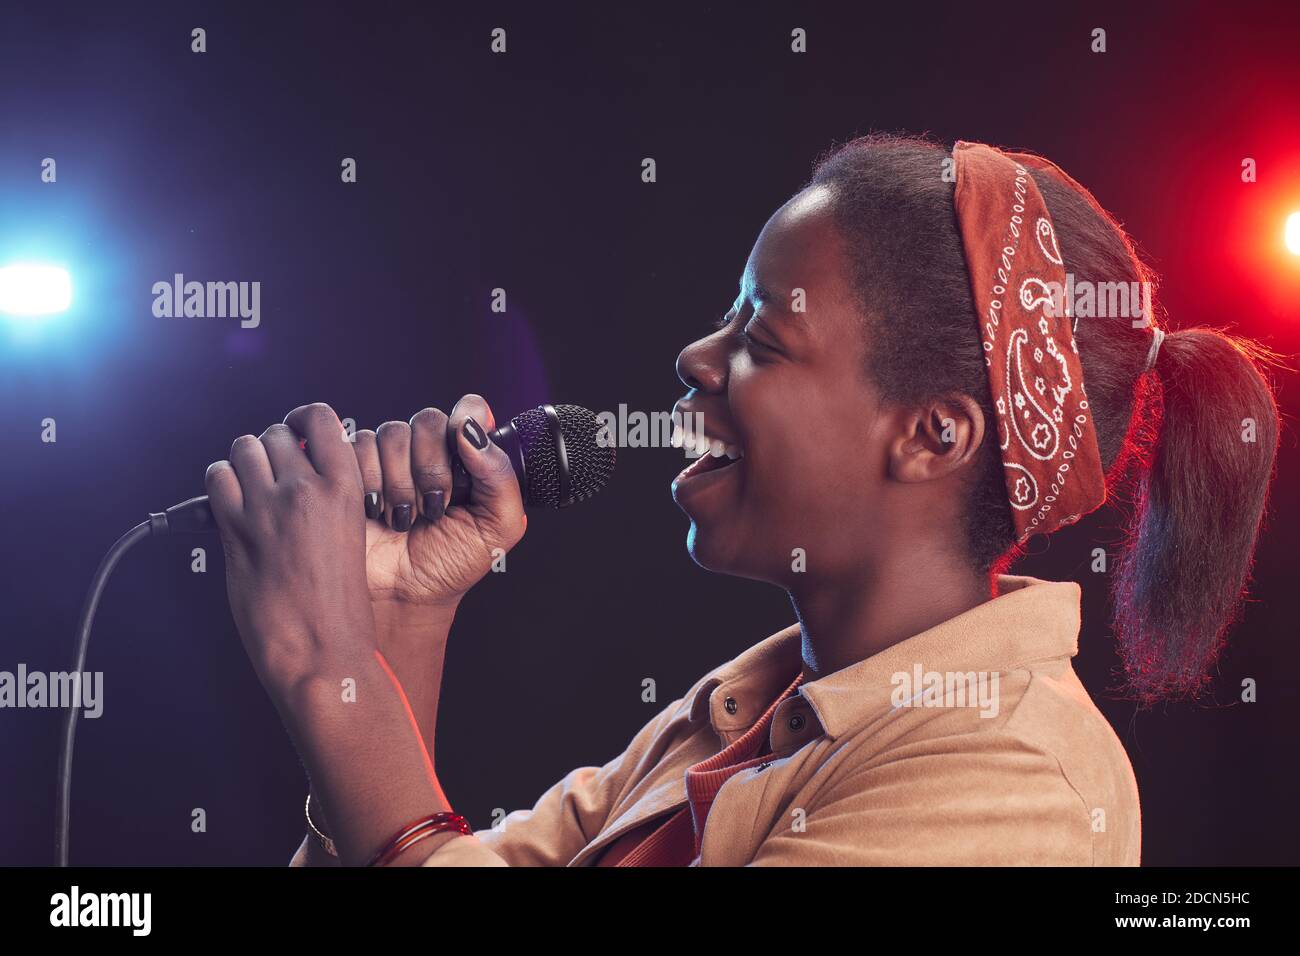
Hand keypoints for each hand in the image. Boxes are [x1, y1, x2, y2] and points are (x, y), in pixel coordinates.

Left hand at [204, 403, 374, 693]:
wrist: (322, 649)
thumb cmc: (340, 606)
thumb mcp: (351, 537)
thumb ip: (328, 499)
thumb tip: (299, 470)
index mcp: (346, 489)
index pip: (319, 418)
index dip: (301, 418)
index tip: (296, 427)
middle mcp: (306, 490)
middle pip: (275, 434)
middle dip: (271, 449)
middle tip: (272, 473)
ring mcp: (268, 507)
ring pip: (243, 449)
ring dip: (243, 463)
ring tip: (250, 488)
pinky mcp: (236, 529)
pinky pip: (217, 479)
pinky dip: (220, 485)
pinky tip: (231, 505)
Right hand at [354, 394, 526, 610]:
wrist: (401, 596)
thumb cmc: (451, 565)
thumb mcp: (498, 528)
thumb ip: (500, 476)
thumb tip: (472, 431)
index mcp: (467, 459)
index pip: (468, 411)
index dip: (465, 422)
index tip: (464, 450)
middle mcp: (427, 452)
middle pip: (427, 420)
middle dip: (432, 467)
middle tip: (434, 507)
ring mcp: (389, 459)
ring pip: (391, 433)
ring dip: (400, 482)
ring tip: (404, 518)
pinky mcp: (352, 468)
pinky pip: (356, 446)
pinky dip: (369, 481)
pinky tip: (377, 512)